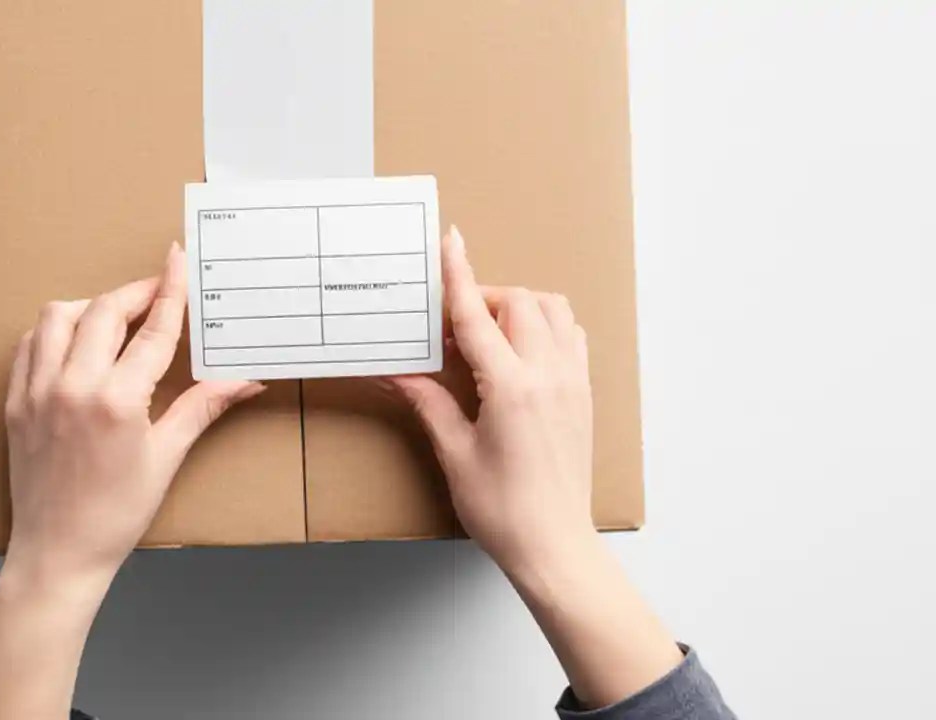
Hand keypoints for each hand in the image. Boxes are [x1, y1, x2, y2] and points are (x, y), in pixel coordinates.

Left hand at [2, 243, 264, 582]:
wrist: (58, 554)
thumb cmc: (115, 515)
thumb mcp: (166, 458)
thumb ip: (202, 408)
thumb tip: (245, 381)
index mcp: (117, 401)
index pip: (151, 329)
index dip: (168, 289)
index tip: (176, 259)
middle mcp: (73, 387)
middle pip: (105, 311)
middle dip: (134, 292)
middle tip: (155, 290)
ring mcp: (37, 393)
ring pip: (58, 317)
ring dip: (89, 306)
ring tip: (113, 316)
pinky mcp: (14, 404)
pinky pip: (28, 346)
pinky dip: (51, 332)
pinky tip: (71, 341)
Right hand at [384, 226, 682, 708]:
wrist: (554, 544)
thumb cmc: (502, 509)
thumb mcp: (454, 453)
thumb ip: (429, 401)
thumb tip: (398, 371)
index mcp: (512, 388)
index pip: (479, 316)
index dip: (459, 275)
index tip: (451, 241)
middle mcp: (549, 376)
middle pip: (519, 303)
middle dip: (484, 299)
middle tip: (453, 326)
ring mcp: (573, 383)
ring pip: (553, 311)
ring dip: (520, 307)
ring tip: (489, 335)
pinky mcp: (584, 395)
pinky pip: (571, 336)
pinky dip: (546, 327)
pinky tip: (520, 352)